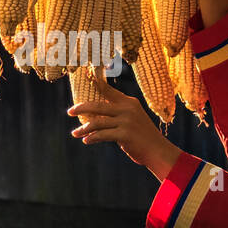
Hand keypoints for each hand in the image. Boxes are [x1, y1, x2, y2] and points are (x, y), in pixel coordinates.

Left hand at [68, 66, 181, 180]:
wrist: (158, 151)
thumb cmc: (142, 137)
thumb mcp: (133, 119)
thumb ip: (118, 114)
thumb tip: (94, 116)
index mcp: (129, 102)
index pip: (109, 90)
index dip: (97, 83)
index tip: (86, 76)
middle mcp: (127, 109)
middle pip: (97, 106)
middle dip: (81, 108)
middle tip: (70, 111)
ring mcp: (126, 121)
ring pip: (97, 122)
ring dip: (83, 129)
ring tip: (75, 133)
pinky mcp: (124, 134)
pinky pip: (102, 135)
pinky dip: (92, 138)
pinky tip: (86, 141)